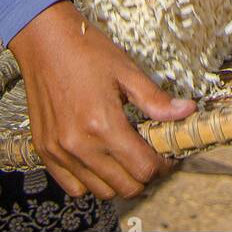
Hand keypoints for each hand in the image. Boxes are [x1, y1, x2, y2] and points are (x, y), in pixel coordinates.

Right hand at [9, 0, 195, 200]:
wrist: (44, 41)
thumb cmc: (87, 52)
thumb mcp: (126, 72)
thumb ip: (155, 100)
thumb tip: (186, 111)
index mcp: (103, 124)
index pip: (143, 168)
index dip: (162, 165)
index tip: (165, 155)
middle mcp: (80, 145)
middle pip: (125, 187)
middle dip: (143, 175)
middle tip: (148, 155)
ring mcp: (60, 151)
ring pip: (100, 191)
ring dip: (118, 180)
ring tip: (124, 157)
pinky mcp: (45, 151)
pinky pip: (72, 187)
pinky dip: (89, 181)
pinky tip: (98, 159)